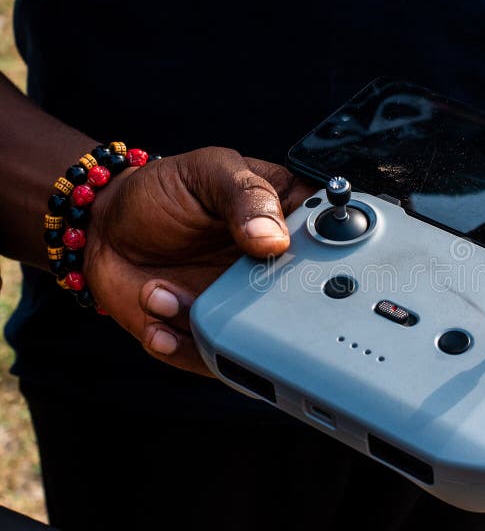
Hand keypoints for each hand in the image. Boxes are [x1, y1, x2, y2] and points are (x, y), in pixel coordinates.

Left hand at [83, 147, 314, 374]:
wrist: (107, 230)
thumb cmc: (162, 192)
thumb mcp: (208, 171)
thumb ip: (246, 195)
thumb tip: (274, 238)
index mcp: (288, 222)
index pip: (331, 244)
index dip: (328, 257)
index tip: (291, 257)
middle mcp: (273, 271)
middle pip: (304, 306)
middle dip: (267, 310)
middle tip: (229, 292)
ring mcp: (244, 306)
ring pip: (255, 340)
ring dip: (202, 323)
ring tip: (162, 293)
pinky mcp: (212, 334)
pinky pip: (213, 359)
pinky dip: (181, 345)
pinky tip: (158, 315)